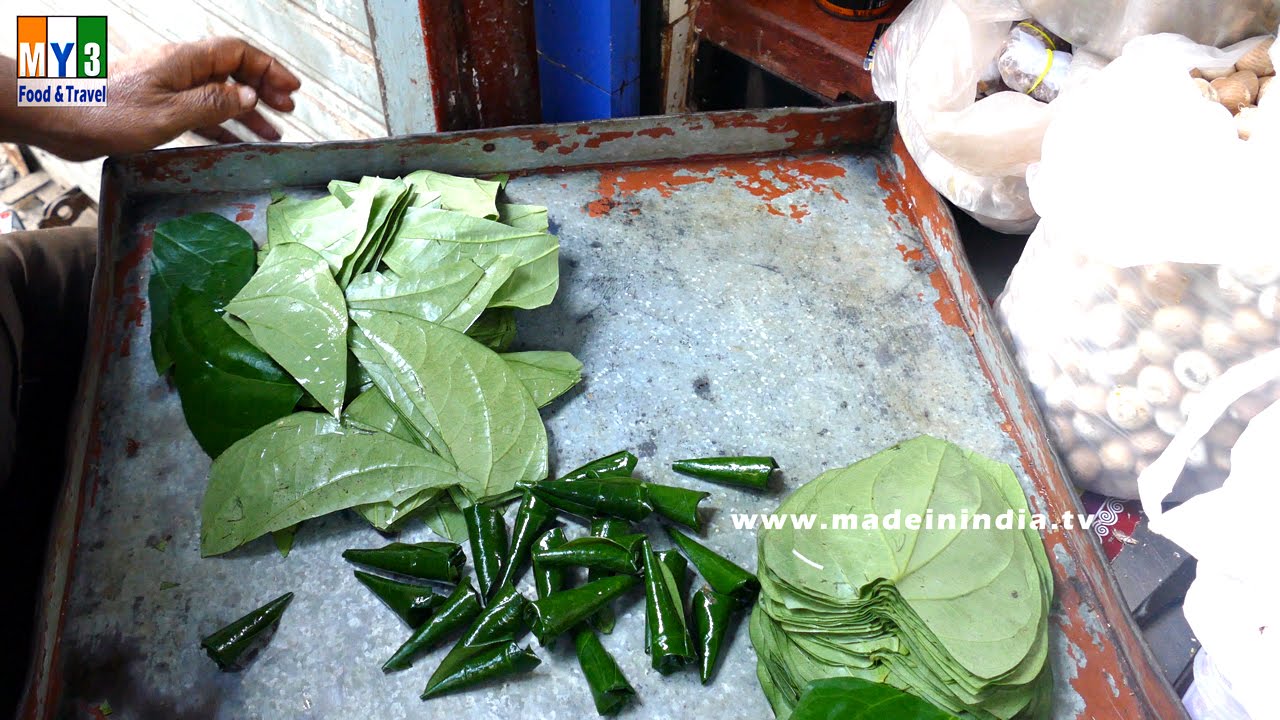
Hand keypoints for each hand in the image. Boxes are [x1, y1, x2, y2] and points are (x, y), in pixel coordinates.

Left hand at [28, 38, 300, 159]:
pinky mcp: (157, 107)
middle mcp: (179, 70)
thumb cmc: (107, 112)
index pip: (237, 54)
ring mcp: (168, 88)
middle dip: (264, 89)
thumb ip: (212, 104)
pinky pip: (201, 113)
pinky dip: (222, 125)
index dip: (268, 69)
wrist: (58, 115)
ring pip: (219, 96)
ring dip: (247, 113)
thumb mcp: (168, 113)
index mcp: (184, 62)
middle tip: (288, 110)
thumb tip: (249, 96)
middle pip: (232, 73)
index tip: (291, 88)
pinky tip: (234, 141)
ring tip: (272, 133)